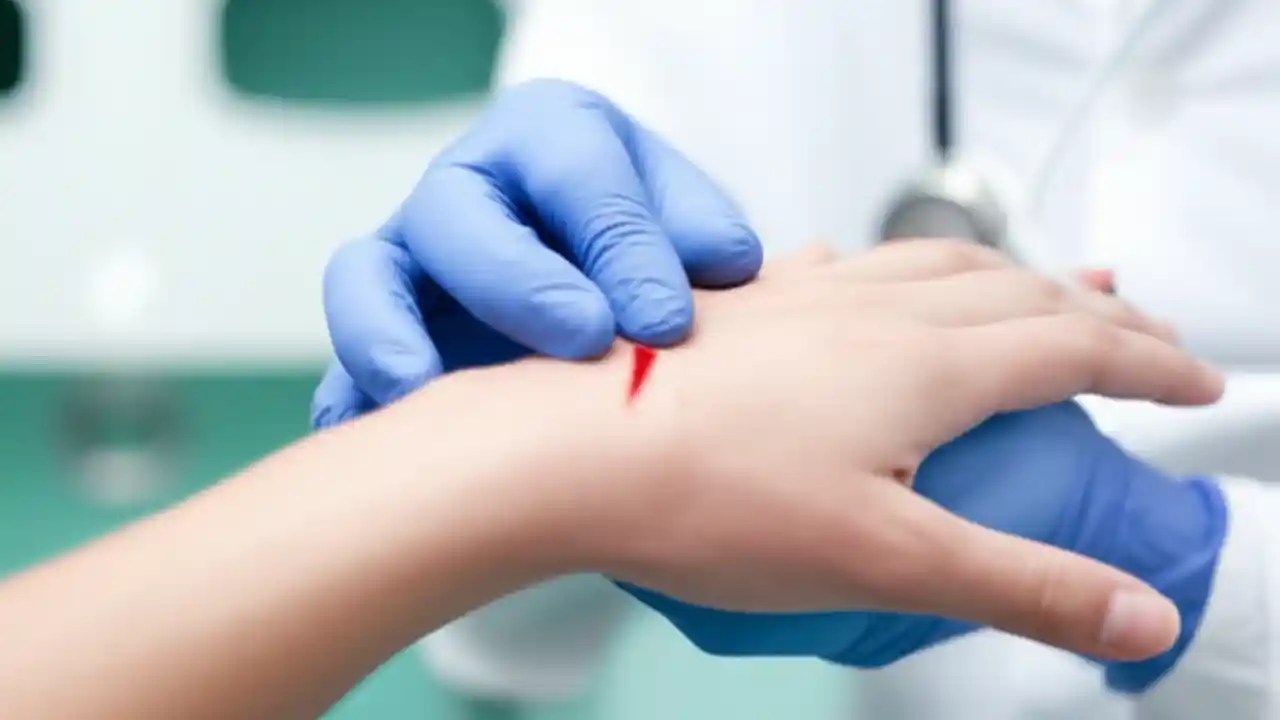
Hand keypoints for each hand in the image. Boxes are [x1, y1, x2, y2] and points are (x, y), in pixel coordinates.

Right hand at [313, 79, 761, 424]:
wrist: (610, 292)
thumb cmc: (656, 250)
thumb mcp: (688, 222)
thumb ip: (702, 236)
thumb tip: (723, 265)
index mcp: (546, 140)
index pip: (573, 169)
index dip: (618, 240)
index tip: (667, 321)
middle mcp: (465, 191)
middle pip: (455, 215)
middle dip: (518, 280)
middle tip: (585, 341)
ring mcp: (410, 264)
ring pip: (366, 278)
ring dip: (385, 335)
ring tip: (424, 393)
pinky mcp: (382, 340)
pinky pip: (344, 372)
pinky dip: (350, 412)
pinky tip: (374, 458)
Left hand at [582, 241, 1222, 661]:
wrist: (558, 450)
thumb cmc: (703, 499)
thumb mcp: (887, 560)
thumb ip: (1020, 584)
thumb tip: (1133, 615)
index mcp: (924, 363)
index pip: (1072, 346)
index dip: (1149, 362)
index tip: (1194, 378)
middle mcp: (868, 310)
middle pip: (1014, 289)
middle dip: (1092, 310)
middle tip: (1139, 329)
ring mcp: (800, 298)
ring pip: (930, 265)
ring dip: (1002, 274)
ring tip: (1034, 285)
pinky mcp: (742, 307)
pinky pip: (841, 267)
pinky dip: (890, 269)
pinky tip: (867, 277)